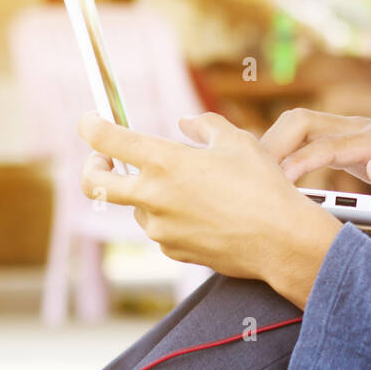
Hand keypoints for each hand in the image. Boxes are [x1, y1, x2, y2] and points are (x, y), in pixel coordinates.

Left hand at [77, 112, 341, 304]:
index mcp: (165, 161)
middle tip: (104, 159)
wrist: (280, 238)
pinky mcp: (172, 249)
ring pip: (136, 205)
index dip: (90, 125)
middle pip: (95, 182)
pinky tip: (203, 211)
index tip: (90, 120)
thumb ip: (205, 125)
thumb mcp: (237, 141)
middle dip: (92, 166)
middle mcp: (154, 196)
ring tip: (189, 186)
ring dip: (148, 193)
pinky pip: (161, 227)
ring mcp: (160, 227)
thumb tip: (186, 122)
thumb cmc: (263, 185)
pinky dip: (170, 216)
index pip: (107, 139)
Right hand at [260, 108, 370, 206]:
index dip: (301, 162)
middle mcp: (356, 128)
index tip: (278, 181)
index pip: (329, 144)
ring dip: (271, 147)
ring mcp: (346, 133)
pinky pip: (302, 139)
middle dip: (272, 145)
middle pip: (301, 122)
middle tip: (251, 181)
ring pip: (296, 127)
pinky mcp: (340, 142)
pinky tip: (268, 178)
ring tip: (252, 180)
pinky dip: (280, 152)